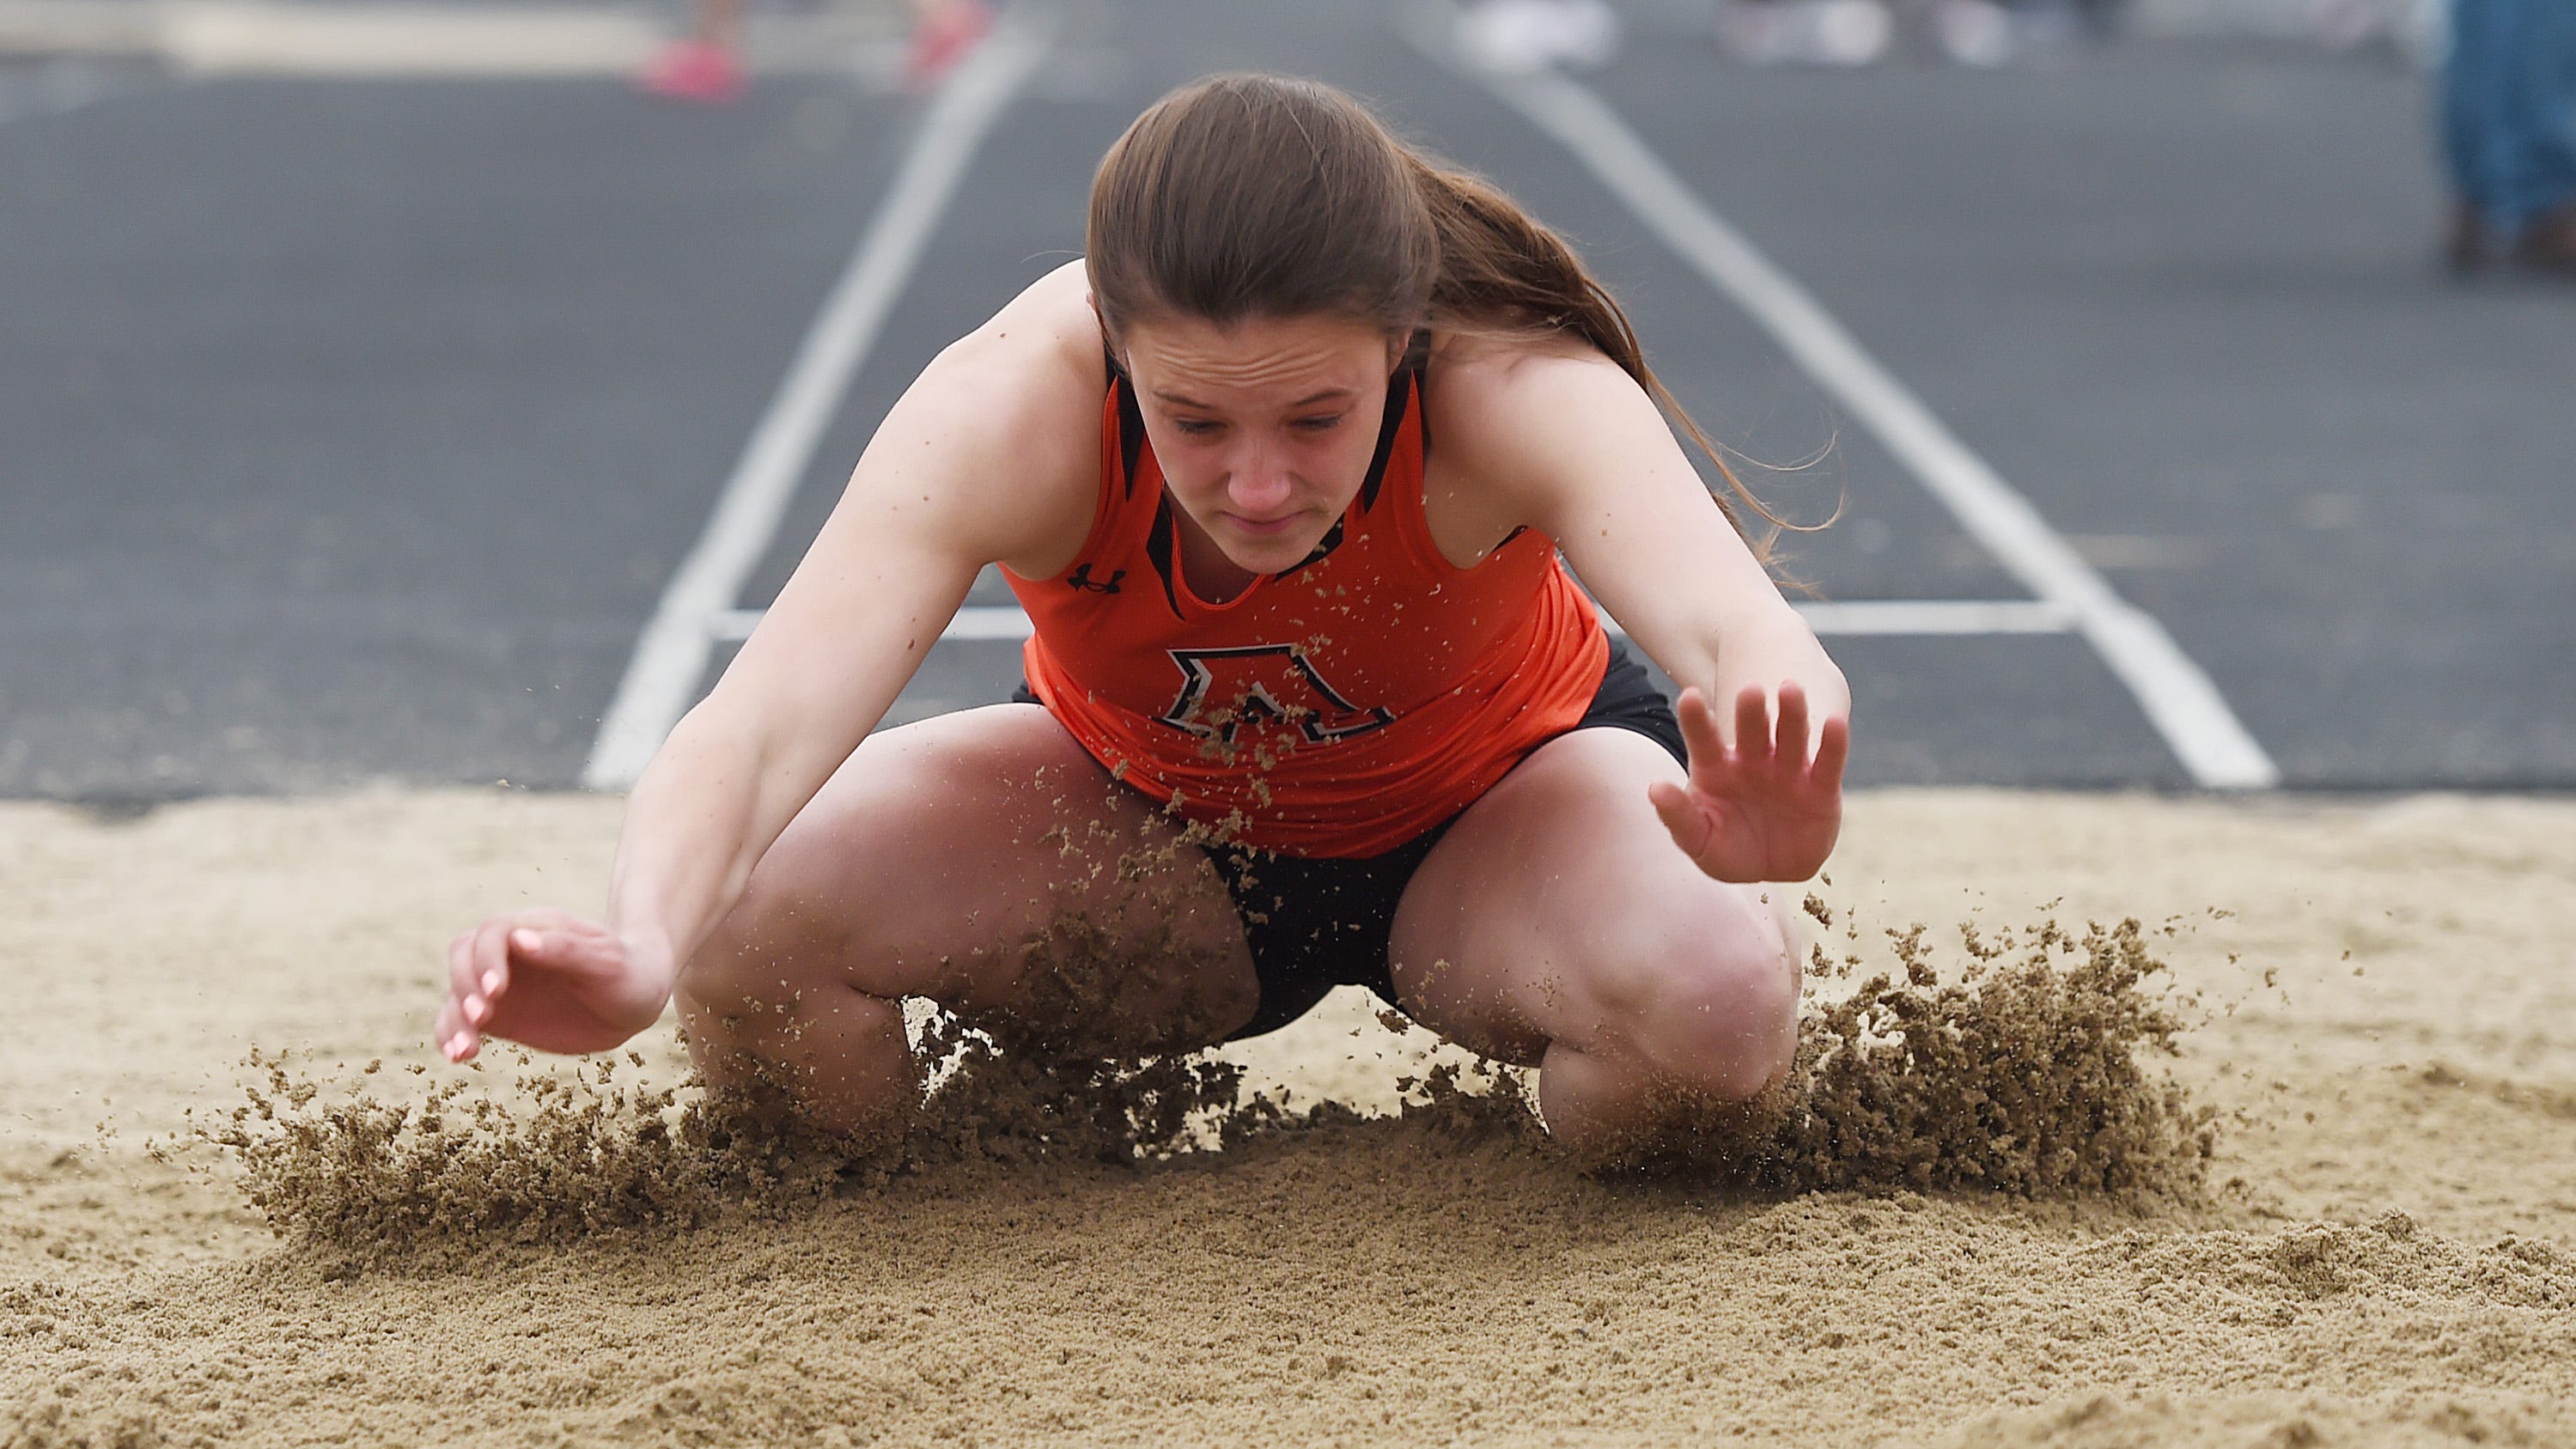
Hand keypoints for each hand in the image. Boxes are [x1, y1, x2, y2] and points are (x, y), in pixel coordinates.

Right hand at [436, 908, 672, 1061]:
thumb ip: (566, 949)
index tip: (497, 991)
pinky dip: (452, 1036)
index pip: (493, 932)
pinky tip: (459, 1057)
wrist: (637, 998)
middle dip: (465, 985)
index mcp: (536, 928)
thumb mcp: (607, 962)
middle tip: (481, 1017)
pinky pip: (461, 1020)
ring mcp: (501, 983)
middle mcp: (510, 951)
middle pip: (464, 954)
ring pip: (458, 990)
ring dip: (453, 1018)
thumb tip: (520, 939)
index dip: (488, 959)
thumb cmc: (627, 972)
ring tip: (464, 1050)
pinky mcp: (498, 1014)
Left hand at [1647, 681, 1847, 882]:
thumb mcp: (1698, 839)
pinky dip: (1833, 743)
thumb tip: (1655, 789)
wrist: (1773, 868)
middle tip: (1749, 690)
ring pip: (1790, 736)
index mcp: (1717, 767)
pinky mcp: (1821, 788)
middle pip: (1752, 730)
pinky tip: (1834, 722)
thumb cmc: (1727, 847)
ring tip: (1790, 690)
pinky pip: (1827, 762)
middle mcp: (1753, 760)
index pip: (1704, 738)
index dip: (1697, 718)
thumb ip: (1678, 816)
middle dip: (1750, 711)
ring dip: (1791, 714)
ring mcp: (1788, 770)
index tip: (1689, 696)